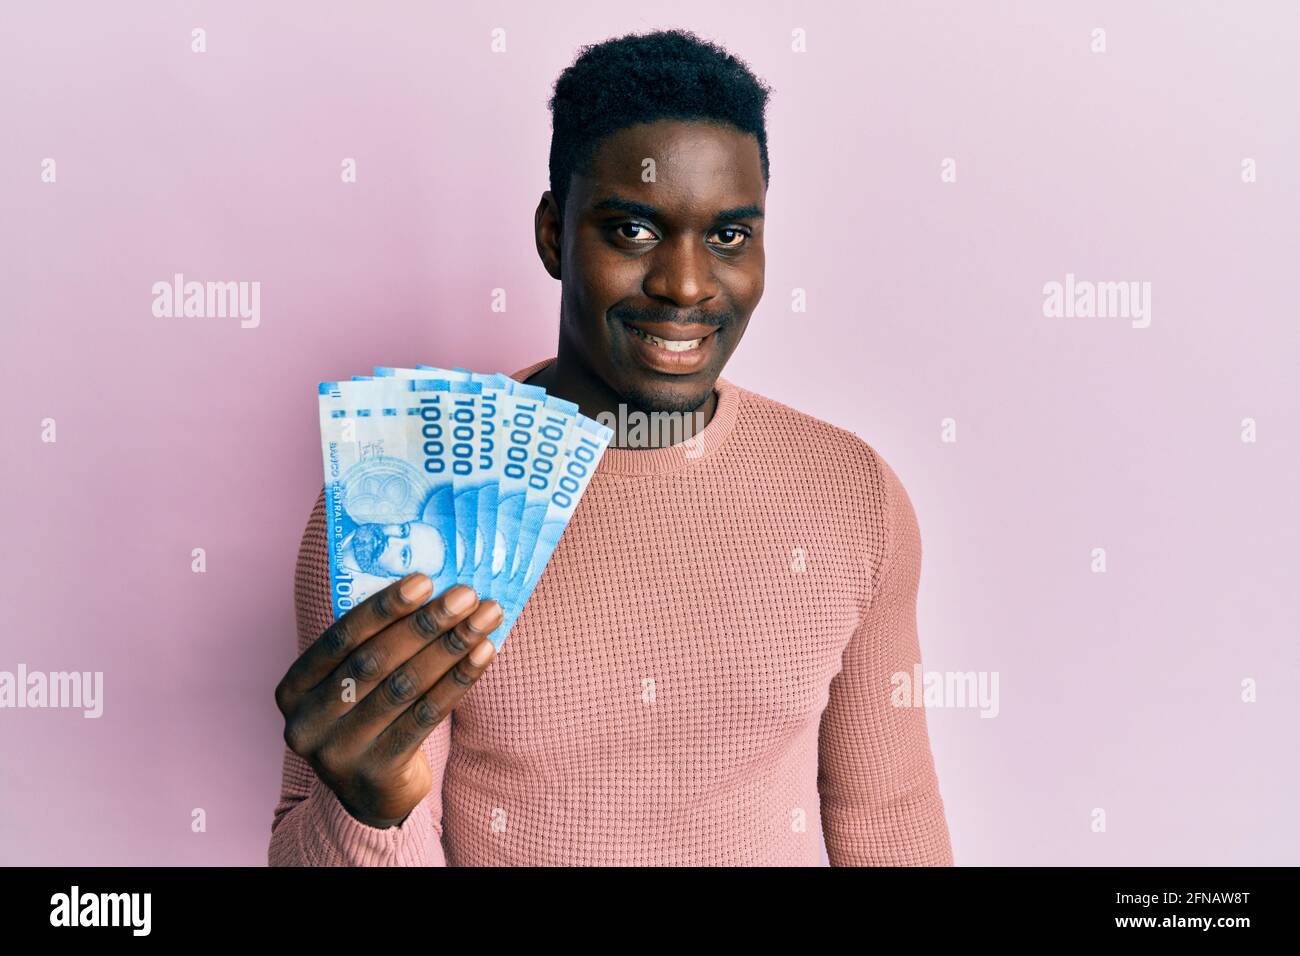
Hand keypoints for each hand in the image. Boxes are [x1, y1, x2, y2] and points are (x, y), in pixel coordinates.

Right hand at [274, 575, 501, 827]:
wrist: (371, 794)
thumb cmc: (368, 718)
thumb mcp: (352, 686)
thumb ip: (373, 645)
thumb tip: (430, 590)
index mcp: (293, 690)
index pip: (340, 638)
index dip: (383, 607)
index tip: (424, 580)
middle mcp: (307, 722)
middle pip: (375, 661)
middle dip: (425, 623)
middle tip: (465, 595)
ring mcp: (339, 752)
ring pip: (404, 687)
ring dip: (450, 647)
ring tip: (485, 618)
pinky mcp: (376, 773)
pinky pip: (425, 717)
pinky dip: (458, 680)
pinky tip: (483, 654)